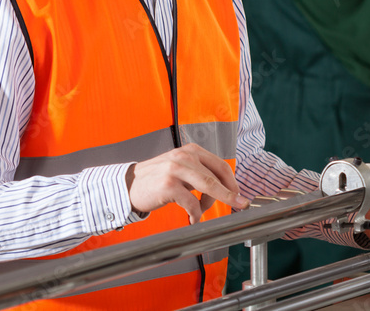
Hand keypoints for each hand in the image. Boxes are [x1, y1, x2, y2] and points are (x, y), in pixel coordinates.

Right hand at [126, 143, 249, 222]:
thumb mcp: (181, 169)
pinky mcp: (168, 184)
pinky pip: (192, 203)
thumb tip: (226, 189)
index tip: (240, 196)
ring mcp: (176, 169)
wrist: (129, 186)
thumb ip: (201, 174)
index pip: (221, 165)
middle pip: (218, 176)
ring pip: (208, 187)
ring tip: (200, 213)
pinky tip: (191, 218)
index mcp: (191, 151)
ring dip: (211, 205)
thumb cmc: (157, 180)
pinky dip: (196, 214)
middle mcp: (185, 156)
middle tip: (240, 205)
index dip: (233, 182)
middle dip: (231, 194)